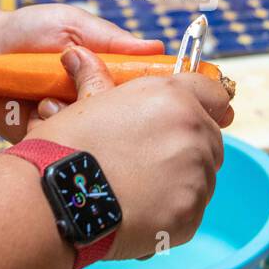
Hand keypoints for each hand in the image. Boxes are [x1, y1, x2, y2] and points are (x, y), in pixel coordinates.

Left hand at [0, 5, 163, 140]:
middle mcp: (94, 105)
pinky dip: (40, 125)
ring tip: (42, 95)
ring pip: (87, 135)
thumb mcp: (73, 24)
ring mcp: (70, 126)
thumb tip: (157, 47)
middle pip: (121, 122)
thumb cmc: (29, 32)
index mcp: (109, 76)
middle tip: (75, 83)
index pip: (143, 95)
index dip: (149, 95)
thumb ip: (111, 39)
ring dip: (65, 113)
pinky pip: (54, 144)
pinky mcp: (43, 141)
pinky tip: (26, 107)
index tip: (145, 88)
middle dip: (100, 102)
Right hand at [27, 47, 232, 260]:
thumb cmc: (64, 149)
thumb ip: (96, 80)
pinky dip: (172, 213)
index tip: (187, 120)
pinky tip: (138, 211)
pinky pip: (192, 210)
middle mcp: (193, 131)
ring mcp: (196, 175)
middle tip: (147, 160)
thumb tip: (77, 54)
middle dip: (186, 147)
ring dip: (179, 182)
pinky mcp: (191, 214)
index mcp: (172, 96)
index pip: (216, 93)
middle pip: (209, 138)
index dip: (202, 105)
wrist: (53, 202)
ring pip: (202, 177)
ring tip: (136, 189)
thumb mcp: (83, 105)